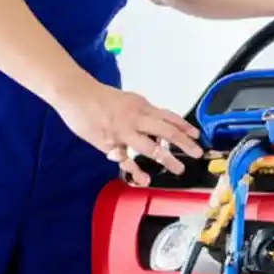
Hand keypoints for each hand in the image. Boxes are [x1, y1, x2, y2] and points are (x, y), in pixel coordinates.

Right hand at [51, 78, 203, 186]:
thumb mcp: (128, 101)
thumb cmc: (100, 98)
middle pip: (165, 131)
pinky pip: (125, 159)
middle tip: (197, 153)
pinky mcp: (109, 143)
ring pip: (149, 147)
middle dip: (184, 143)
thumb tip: (157, 131)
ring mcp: (123, 132)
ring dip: (166, 158)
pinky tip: (144, 179)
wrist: (76, 95)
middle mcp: (136, 118)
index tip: (196, 136)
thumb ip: (142, 115)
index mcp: (141, 106)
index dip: (184, 126)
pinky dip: (135, 170)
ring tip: (179, 169)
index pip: (168, 116)